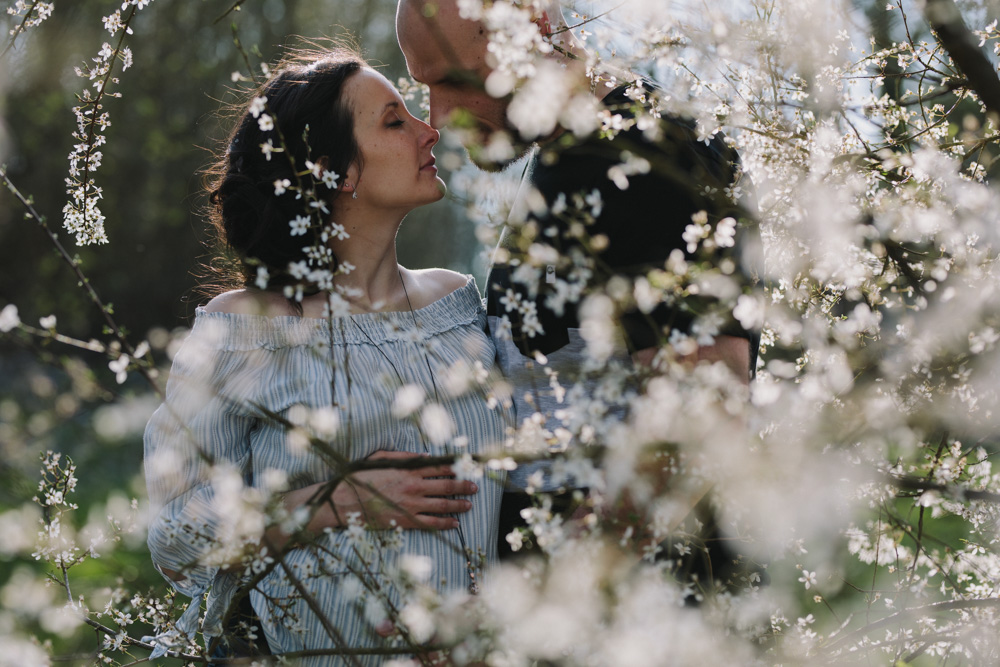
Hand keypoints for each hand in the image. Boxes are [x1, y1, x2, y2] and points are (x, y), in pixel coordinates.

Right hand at [296, 450, 478, 531]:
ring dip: (458, 504)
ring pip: (442, 504)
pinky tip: (454, 524)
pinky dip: (444, 524)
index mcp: (408, 469)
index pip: (439, 466)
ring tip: (469, 504)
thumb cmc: (360, 476)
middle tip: (475, 486)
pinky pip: (430, 523)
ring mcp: (410, 505)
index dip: (456, 466)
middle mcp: (413, 486)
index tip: (468, 465)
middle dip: (463, 485)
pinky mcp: (405, 520)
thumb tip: (427, 456)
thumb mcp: (380, 458)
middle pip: (446, 485)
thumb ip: (404, 456)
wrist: (343, 500)